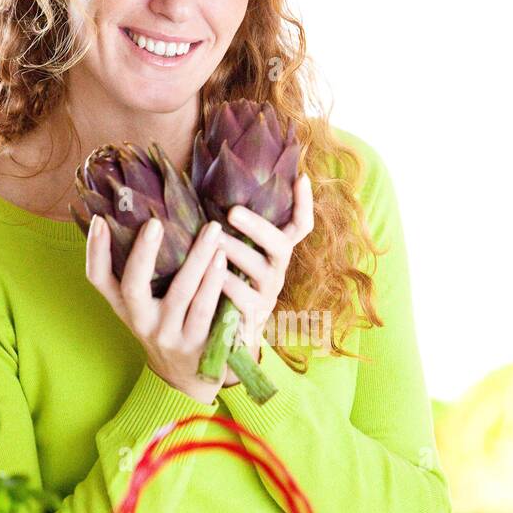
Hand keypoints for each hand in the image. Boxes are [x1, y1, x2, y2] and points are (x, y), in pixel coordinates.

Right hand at [86, 214, 230, 403]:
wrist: (187, 378)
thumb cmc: (167, 326)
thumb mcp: (146, 305)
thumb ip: (142, 271)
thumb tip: (143, 215)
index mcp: (124, 307)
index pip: (98, 279)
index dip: (95, 251)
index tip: (99, 220)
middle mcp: (141, 322)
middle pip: (133, 287)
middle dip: (142, 254)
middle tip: (155, 222)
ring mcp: (169, 335)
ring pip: (180, 294)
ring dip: (196, 260)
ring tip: (211, 230)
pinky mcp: (197, 346)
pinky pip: (206, 311)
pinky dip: (215, 283)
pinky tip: (223, 261)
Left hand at [216, 174, 314, 385]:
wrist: (225, 335)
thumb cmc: (225, 281)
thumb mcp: (233, 252)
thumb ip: (233, 226)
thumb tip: (218, 180)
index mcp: (276, 253)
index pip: (301, 226)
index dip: (304, 204)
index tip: (302, 178)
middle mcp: (277, 271)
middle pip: (280, 245)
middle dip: (258, 226)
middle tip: (232, 211)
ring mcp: (267, 295)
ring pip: (260, 271)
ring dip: (236, 252)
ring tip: (212, 242)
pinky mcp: (253, 317)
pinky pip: (243, 299)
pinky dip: (226, 285)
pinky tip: (208, 277)